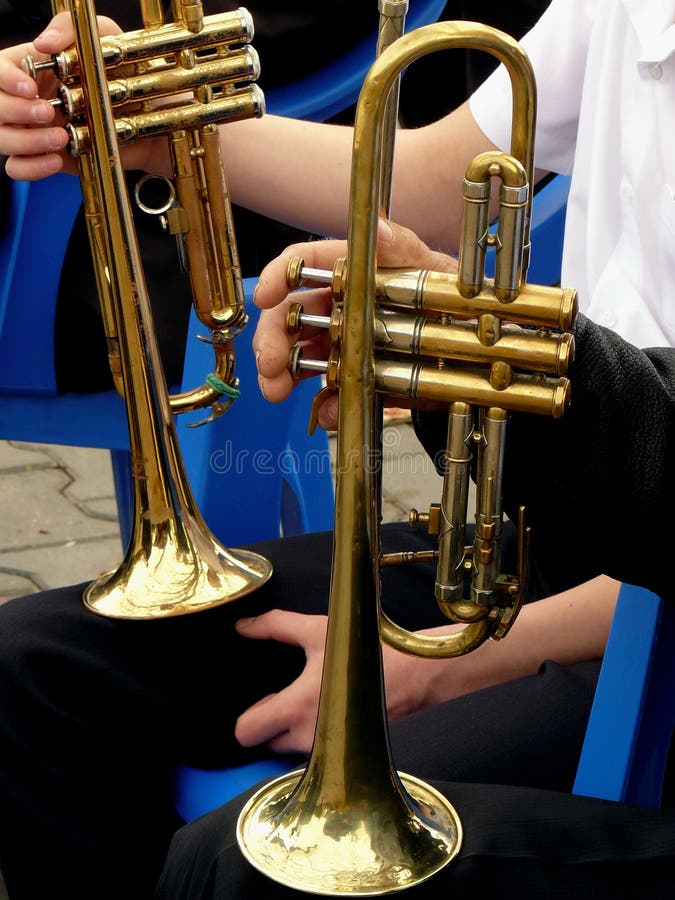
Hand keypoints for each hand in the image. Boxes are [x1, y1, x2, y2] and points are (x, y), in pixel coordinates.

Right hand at [0, 12, 164, 180]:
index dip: (5, 79)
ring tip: (59, 137)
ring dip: (25, 140)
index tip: (30, 87)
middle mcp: (25, 98)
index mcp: (30, 68)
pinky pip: (17, 168)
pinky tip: (55, 159)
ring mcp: (33, 129)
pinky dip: (30, 167)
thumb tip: (43, 41)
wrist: (150, 119)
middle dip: (14, 109)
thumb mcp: (104, 38)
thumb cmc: (124, 75)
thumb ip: (71, 29)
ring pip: (1, 137)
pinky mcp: (45, 157)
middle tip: (47, 111)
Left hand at [233, 609, 459, 754]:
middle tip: (290, 701)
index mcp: (297, 707)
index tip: (265, 702)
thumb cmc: (366, 649)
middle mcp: (310, 736)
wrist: (417, 674)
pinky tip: (333, 714)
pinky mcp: (348, 756)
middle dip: (274, 726)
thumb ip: (275, 626)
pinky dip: (319, 739)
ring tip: (315, 704)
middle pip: (268, 745)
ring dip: (296, 733)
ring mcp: (331, 751)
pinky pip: (320, 754)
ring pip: (294, 751)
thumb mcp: (318, 630)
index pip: (246, 733)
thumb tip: (242, 625)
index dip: (248, 717)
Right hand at [252, 219, 457, 429]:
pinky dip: (324, 406)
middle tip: (270, 362)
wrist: (470, 343)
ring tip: (276, 391)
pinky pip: (329, 393)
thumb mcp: (429, 264)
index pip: (301, 265)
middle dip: (272, 338)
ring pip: (297, 356)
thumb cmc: (445, 294)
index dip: (277, 276)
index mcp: (347, 272)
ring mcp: (339, 343)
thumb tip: (379, 232)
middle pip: (289, 316)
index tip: (264, 295)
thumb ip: (402, 246)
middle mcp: (335, 306)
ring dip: (281, 374)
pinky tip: (324, 412)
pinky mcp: (351, 378)